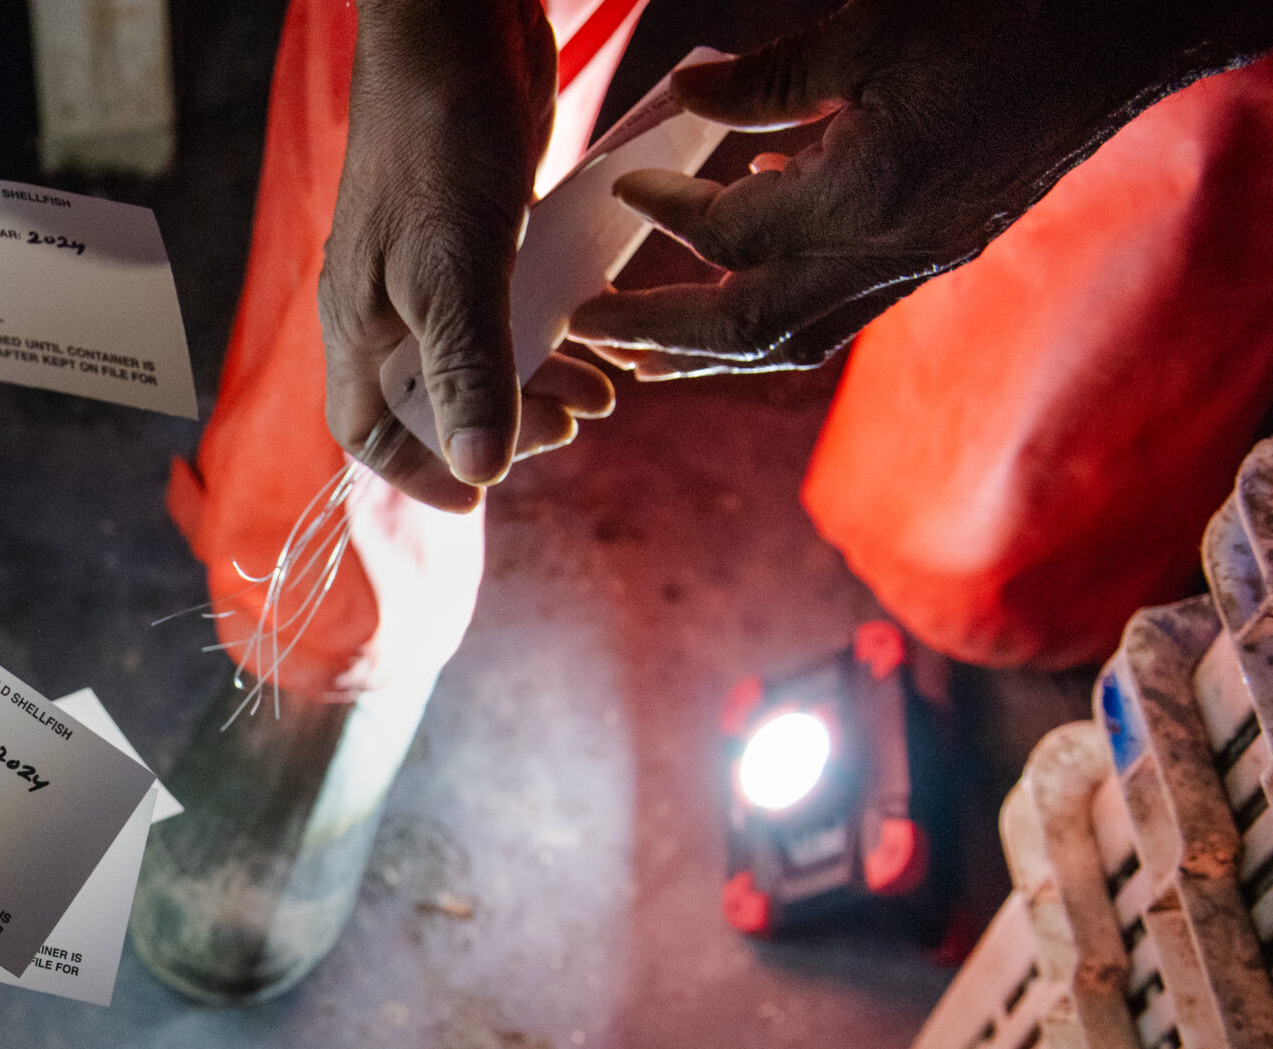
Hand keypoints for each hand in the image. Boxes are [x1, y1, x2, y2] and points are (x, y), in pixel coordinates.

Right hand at [320, 0, 615, 512]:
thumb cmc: (439, 136)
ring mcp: (429, 265)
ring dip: (538, 383)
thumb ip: (469, 368)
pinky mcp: (474, 228)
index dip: (419, 474)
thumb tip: (481, 469)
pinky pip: (508, 303)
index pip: (370, 431)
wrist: (455, 22)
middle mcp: (387, 302)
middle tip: (573, 423)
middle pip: (433, 403)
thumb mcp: (457, 265)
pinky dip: (549, 328)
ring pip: (478, 355)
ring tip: (600, 389)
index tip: (481, 495)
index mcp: (357, 321)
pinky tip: (594, 324)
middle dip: (504, 428)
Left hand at [570, 0, 1272, 379]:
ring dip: (710, 354)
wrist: (1122, 44)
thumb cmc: (1002, 23)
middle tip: (588, 333)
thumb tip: (684, 97)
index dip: (663, 210)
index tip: (620, 182)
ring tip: (643, 353)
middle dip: (660, 338)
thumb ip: (768, 81)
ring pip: (791, 342)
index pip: (728, 236)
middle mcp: (885, 256)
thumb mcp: (868, 34)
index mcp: (862, 200)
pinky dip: (774, 313)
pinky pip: (836, 311)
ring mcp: (914, 269)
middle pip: (747, 332)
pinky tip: (740, 275)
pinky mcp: (934, 259)